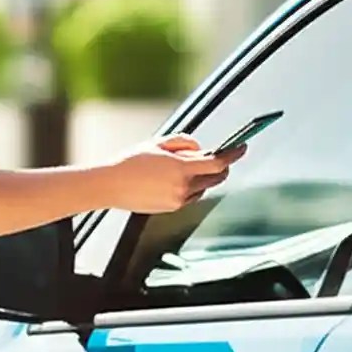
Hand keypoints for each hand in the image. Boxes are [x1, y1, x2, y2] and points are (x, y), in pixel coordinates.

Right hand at [104, 134, 246, 213]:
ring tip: (180, 166)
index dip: (233, 154)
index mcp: (180, 168)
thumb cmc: (130, 161)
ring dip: (202, 176)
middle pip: (216, 177)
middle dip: (221, 166)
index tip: (241, 147)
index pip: (217, 163)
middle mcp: (183, 187)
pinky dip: (190, 186)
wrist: (109, 185)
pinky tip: (172, 178)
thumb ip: (184, 142)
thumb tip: (201, 149)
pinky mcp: (171, 208)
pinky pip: (190, 196)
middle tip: (216, 156)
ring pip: (203, 187)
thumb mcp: (158, 143)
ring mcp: (178, 200)